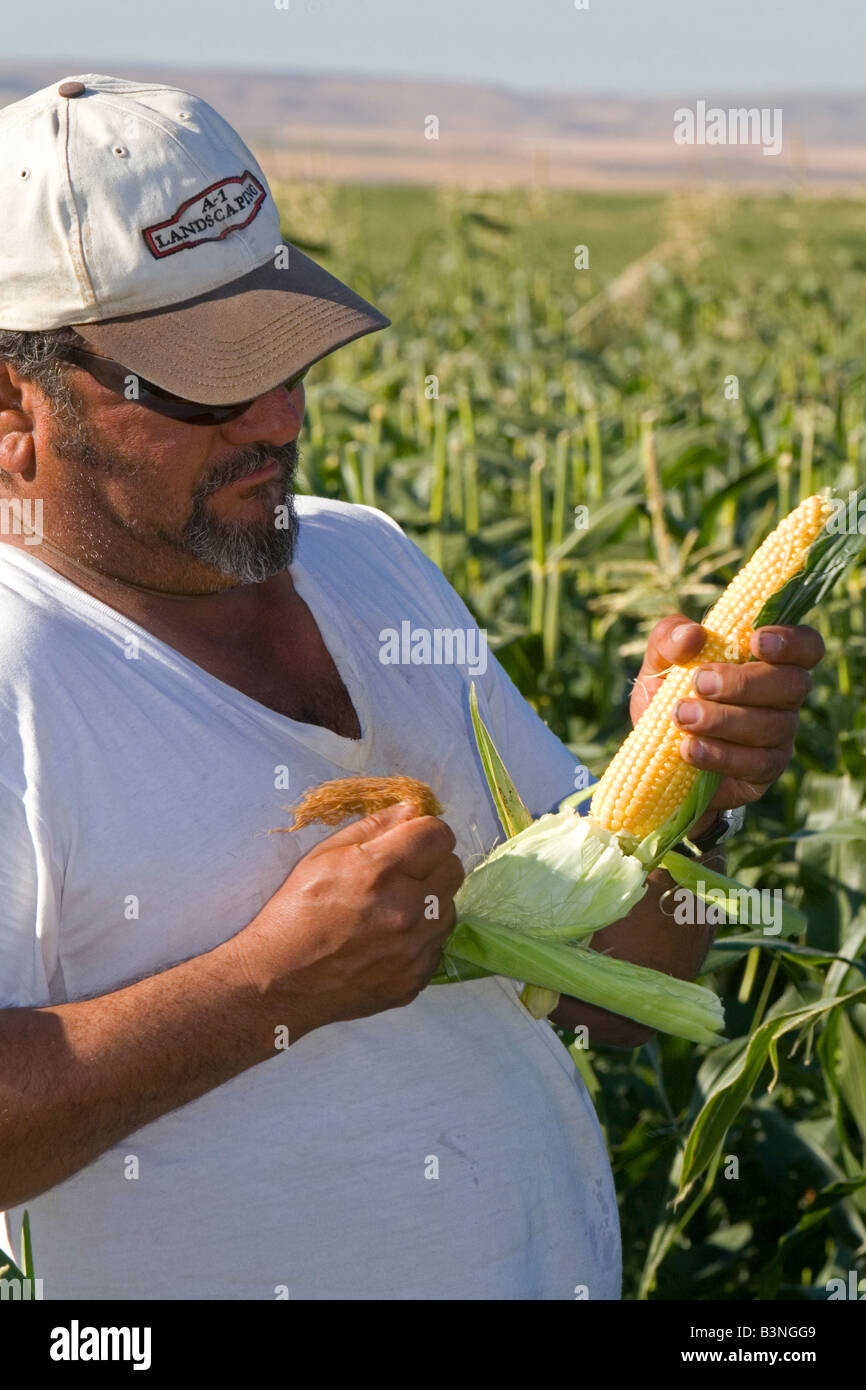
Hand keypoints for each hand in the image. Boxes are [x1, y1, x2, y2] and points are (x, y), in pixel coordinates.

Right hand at [228, 802, 464, 1041]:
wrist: (279, 984)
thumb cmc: (295, 912)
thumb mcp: (322, 856)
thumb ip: (373, 827)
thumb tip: (411, 810)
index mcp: (381, 870)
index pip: (439, 834)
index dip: (424, 831)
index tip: (409, 840)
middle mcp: (406, 909)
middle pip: (453, 867)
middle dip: (431, 863)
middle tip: (400, 874)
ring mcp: (415, 948)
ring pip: (449, 906)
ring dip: (428, 901)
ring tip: (391, 910)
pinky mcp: (417, 978)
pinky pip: (438, 943)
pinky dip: (421, 937)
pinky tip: (388, 940)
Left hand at [631, 615, 824, 825]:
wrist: (651, 754)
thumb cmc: (666, 695)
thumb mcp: (659, 660)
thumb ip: (670, 637)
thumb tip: (693, 636)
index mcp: (768, 661)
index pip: (806, 646)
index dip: (791, 641)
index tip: (754, 641)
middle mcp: (782, 698)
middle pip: (792, 684)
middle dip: (744, 683)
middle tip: (699, 683)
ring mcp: (778, 736)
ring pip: (773, 725)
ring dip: (724, 720)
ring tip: (682, 717)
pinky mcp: (764, 771)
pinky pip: (757, 763)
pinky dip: (720, 755)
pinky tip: (689, 749)